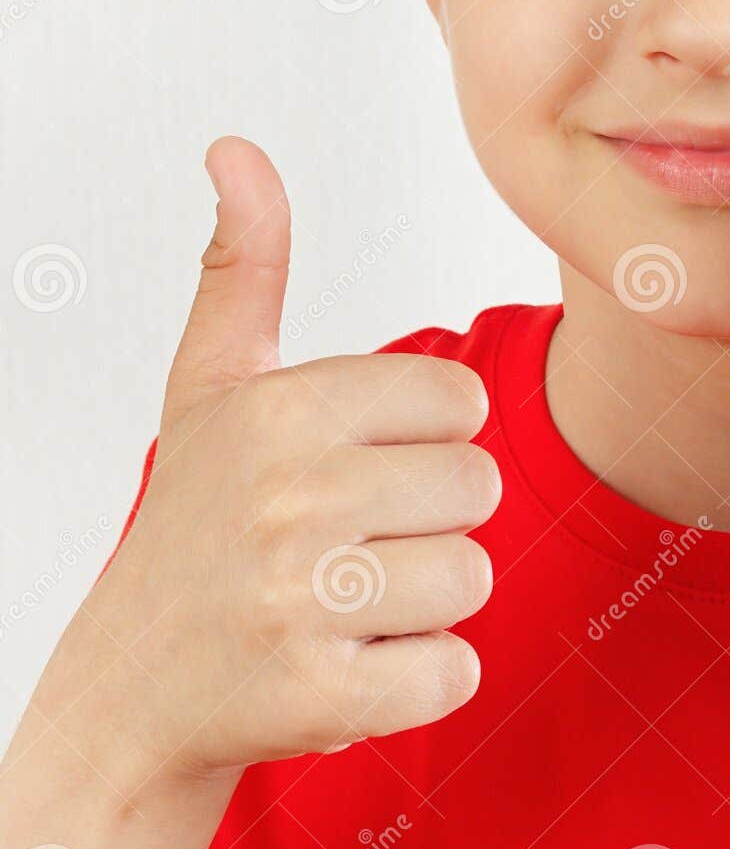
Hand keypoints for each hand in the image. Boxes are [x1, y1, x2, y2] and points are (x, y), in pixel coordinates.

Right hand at [45, 136, 500, 789]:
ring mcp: (300, 602)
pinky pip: (455, 672)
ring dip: (422, 603)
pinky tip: (346, 667)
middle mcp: (289, 496)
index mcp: (282, 407)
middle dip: (428, 523)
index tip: (356, 467)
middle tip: (344, 546)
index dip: (424, 441)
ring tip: (341, 605)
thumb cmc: (195, 524)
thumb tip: (236, 148)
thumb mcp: (211, 386)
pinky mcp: (318, 700)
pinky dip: (419, 680)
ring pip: (473, 579)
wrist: (129, 692)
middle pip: (479, 489)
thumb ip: (244, 267)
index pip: (463, 401)